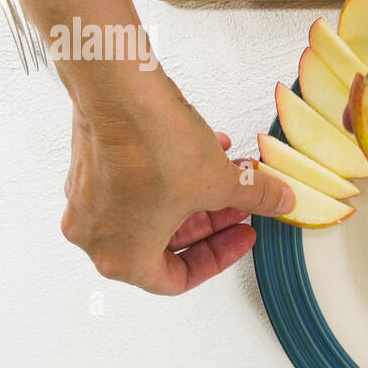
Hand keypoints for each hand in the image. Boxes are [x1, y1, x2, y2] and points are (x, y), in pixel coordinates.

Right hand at [60, 70, 293, 294]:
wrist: (118, 89)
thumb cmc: (151, 145)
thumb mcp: (222, 182)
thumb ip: (257, 199)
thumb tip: (280, 202)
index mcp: (121, 258)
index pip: (176, 279)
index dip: (220, 258)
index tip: (242, 238)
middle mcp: (95, 235)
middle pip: (166, 242)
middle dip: (212, 221)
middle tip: (241, 207)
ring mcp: (87, 200)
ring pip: (154, 209)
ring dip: (198, 193)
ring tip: (232, 173)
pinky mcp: (90, 166)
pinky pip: (137, 183)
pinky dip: (173, 174)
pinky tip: (207, 150)